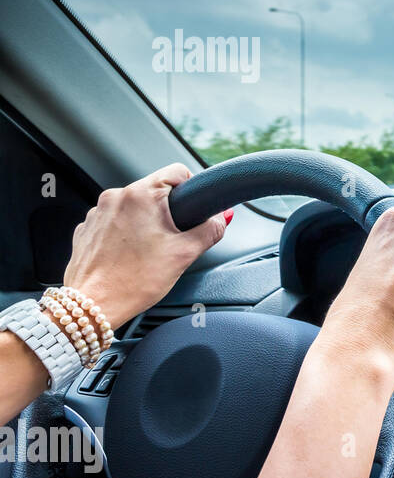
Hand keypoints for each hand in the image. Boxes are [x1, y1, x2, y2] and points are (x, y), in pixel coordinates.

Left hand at [62, 164, 229, 328]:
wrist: (92, 305)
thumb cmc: (133, 282)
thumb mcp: (184, 254)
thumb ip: (210, 231)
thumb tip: (222, 218)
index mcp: (140, 196)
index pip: (177, 171)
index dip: (192, 187)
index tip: (194, 207)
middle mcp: (114, 197)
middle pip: (154, 191)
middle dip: (168, 212)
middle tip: (172, 240)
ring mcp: (97, 212)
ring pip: (133, 207)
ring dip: (145, 223)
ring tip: (148, 252)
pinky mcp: (87, 228)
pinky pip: (114, 222)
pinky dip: (125, 234)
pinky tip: (130, 256)